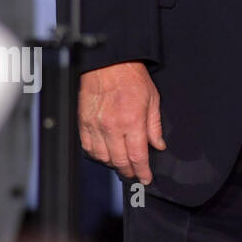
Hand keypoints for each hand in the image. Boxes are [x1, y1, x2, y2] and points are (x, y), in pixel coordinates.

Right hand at [77, 61, 164, 184]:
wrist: (108, 63)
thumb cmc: (131, 77)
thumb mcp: (153, 99)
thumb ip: (154, 126)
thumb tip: (158, 144)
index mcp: (132, 121)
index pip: (138, 156)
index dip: (142, 171)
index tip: (146, 178)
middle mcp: (112, 127)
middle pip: (119, 161)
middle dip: (129, 171)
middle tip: (135, 174)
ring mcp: (95, 126)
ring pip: (102, 157)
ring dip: (113, 164)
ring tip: (122, 165)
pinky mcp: (83, 123)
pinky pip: (87, 147)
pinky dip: (96, 155)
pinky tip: (105, 154)